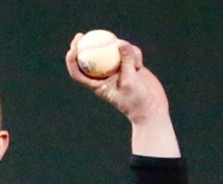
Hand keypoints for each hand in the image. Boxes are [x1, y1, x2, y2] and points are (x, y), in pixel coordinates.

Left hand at [65, 35, 179, 157]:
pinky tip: (140, 63)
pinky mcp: (130, 65)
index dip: (71, 60)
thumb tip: (119, 42)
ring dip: (123, 49)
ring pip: (114, 50)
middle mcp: (105, 76)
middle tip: (82, 35)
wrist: (151, 108)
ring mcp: (118, 69)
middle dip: (83, 45)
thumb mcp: (130, 81)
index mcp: (97, 84)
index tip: (73, 48)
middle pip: (90, 58)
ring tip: (133, 62)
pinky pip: (129, 52)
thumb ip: (126, 60)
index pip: (78, 73)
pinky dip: (134, 53)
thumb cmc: (136, 100)